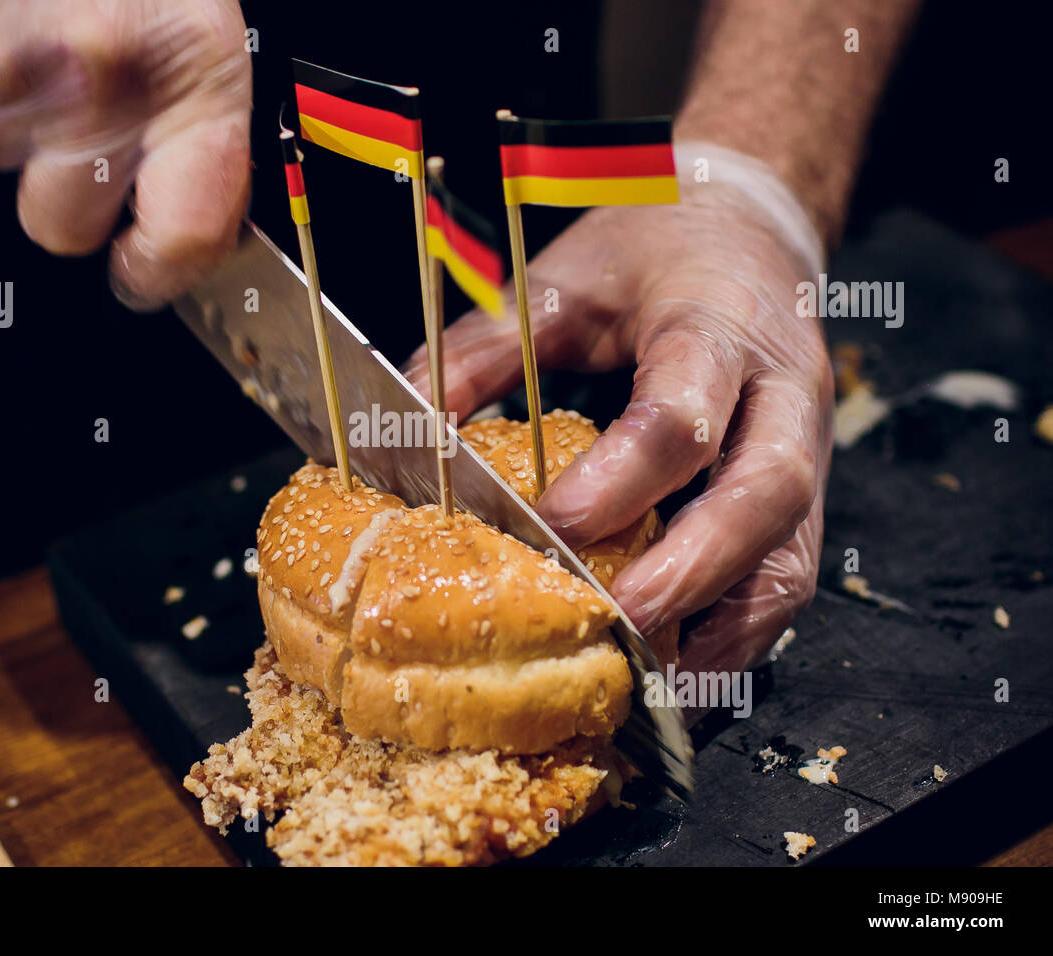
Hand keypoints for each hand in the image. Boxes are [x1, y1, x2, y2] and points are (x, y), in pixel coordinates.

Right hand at [0, 0, 250, 308]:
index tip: (140, 270)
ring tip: (31, 39)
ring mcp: (8, 53)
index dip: (158, 271)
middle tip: (76, 114)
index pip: (181, 234)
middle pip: (57, 222)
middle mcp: (101, 75)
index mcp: (194, 81)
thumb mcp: (205, 41)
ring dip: (3, 109)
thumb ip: (198, 148)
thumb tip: (186, 240)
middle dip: (64, 183)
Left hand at [405, 155, 833, 677]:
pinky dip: (735, 636)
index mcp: (718, 325)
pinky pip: (786, 579)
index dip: (620, 480)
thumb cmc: (651, 254)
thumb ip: (485, 348)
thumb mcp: (563, 278)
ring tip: (649, 685)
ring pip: (790, 555)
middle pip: (764, 497)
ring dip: (722, 628)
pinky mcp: (803, 497)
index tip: (552, 527)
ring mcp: (805, 452)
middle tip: (614, 626)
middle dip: (689, 573)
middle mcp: (781, 396)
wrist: (746, 233)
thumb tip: (409, 423)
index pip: (682, 415)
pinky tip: (677, 670)